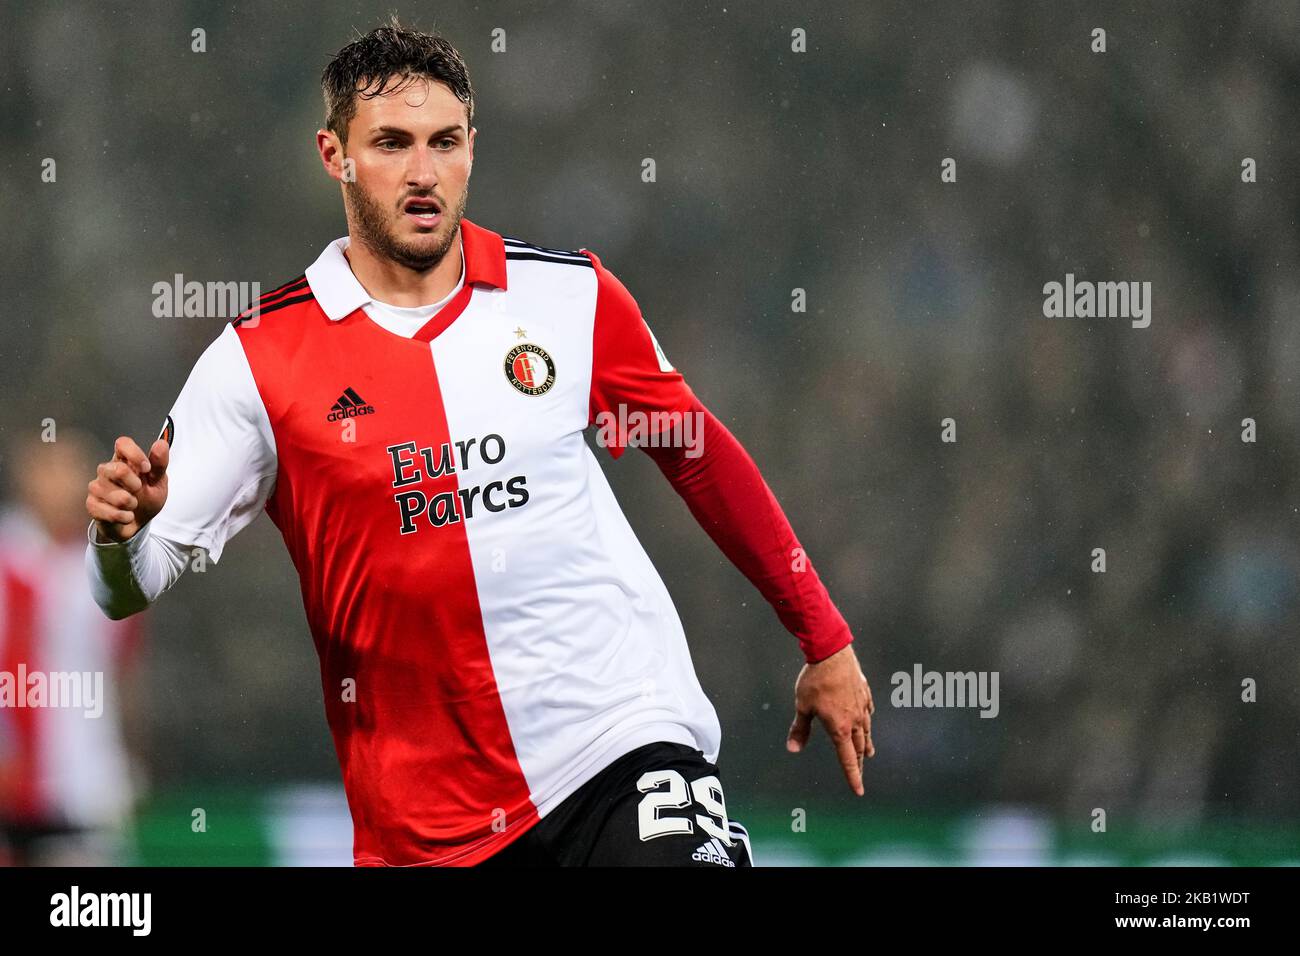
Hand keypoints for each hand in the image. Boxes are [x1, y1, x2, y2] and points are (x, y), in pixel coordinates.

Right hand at [86, 435, 169, 542]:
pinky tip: (127, 516)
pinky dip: (123, 517)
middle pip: (118, 469)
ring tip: (133, 505)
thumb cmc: (147, 499)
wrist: (136, 525)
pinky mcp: (91, 504)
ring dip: (130, 504)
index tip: (147, 468)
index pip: (123, 443)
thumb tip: (161, 444)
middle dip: (135, 484)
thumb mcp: (159, 483)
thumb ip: (159, 464)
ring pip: (113, 493)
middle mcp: (108, 470)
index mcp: (124, 460)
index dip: (135, 454)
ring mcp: (97, 486)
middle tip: (139, 490)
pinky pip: (107, 511)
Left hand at [786, 643, 874, 795]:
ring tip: (869, 753)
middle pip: (860, 747)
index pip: (848, 759)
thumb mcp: (803, 706)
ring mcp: (862, 705)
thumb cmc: (815, 680)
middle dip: (860, 762)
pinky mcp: (864, 692)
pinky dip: (867, 720)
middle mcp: (854, 720)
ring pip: (867, 730)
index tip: (859, 791)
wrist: (832, 653)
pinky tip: (866, 720)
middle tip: (860, 772)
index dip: (853, 776)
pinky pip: (868, 711)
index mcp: (840, 728)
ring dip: (867, 744)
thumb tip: (793, 748)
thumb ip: (800, 729)